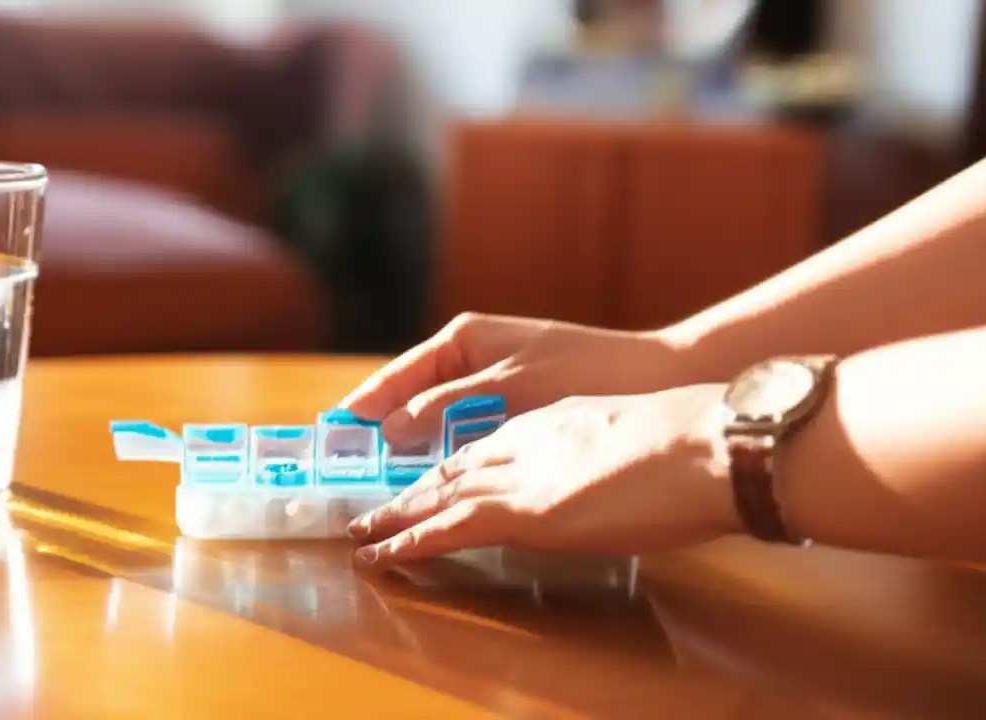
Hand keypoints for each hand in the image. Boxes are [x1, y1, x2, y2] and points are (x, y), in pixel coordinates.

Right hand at [340, 312, 691, 444]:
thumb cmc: (584, 370)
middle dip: (379, 432)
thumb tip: (391, 430)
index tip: (328, 437)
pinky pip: (464, 429)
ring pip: (436, 417)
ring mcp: (493, 380)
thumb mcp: (508, 387)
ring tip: (378, 483)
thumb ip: (447, 406)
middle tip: (343, 470)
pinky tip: (434, 479)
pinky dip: (445, 451)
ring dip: (411, 447)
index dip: (361, 408)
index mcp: (463, 340)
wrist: (657, 374)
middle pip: (409, 398)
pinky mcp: (515, 404)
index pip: (395, 377)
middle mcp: (472, 357)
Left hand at [347, 386, 741, 566]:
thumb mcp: (640, 443)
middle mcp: (527, 440)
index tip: (432, 478)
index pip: (489, 444)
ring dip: (398, 517)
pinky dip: (412, 542)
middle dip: (413, 488)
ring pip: (440, 495)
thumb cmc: (696, 446)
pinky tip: (386, 554)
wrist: (705, 442)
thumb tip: (608, 483)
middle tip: (378, 506)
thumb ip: (608, 460)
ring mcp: (521, 475)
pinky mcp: (521, 510)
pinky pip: (450, 528)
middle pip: (453, 466)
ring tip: (364, 535)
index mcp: (556, 422)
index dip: (455, 463)